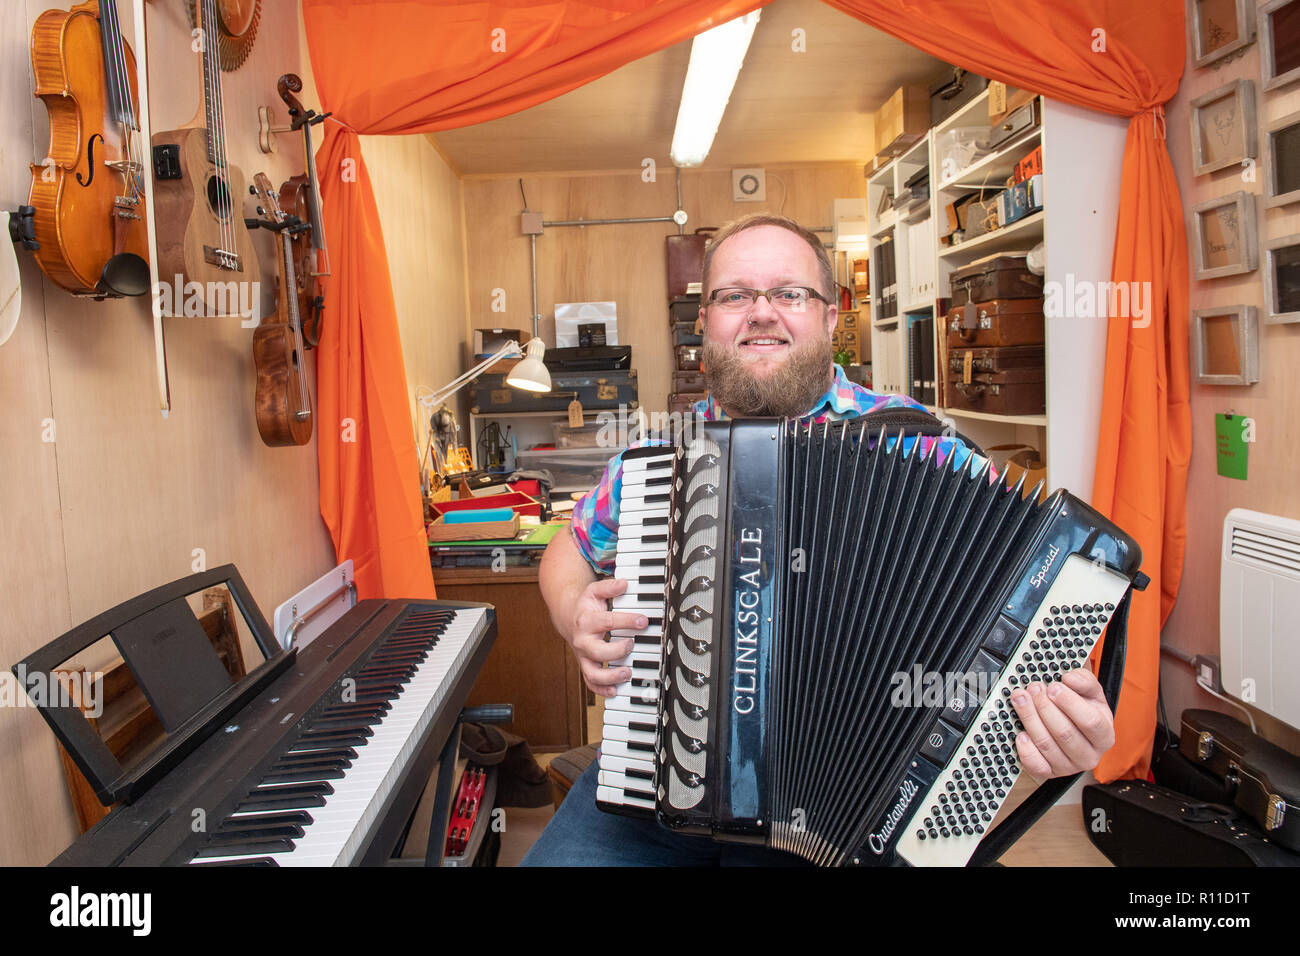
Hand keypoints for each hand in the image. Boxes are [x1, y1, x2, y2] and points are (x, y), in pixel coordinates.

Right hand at [565, 577, 648, 698]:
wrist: (567, 618)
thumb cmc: (586, 606)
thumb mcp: (595, 591)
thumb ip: (609, 587)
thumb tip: (625, 583)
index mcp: (586, 621)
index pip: (607, 621)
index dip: (626, 621)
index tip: (643, 620)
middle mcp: (583, 641)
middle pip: (597, 651)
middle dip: (617, 650)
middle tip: (632, 644)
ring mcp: (584, 656)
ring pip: (592, 673)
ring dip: (610, 676)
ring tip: (627, 673)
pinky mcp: (586, 666)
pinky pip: (591, 683)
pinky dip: (602, 690)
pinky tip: (616, 691)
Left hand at [1010, 668, 1114, 779]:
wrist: (1075, 729)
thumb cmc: (1083, 710)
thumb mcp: (1091, 692)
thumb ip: (1084, 681)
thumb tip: (1070, 678)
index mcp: (1104, 735)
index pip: (1090, 721)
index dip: (1069, 703)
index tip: (1053, 687)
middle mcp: (1090, 756)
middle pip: (1064, 733)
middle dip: (1044, 707)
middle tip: (1033, 689)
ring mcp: (1069, 767)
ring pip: (1047, 745)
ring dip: (1030, 719)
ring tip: (1021, 699)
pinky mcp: (1050, 772)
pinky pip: (1036, 764)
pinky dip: (1025, 748)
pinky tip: (1021, 732)